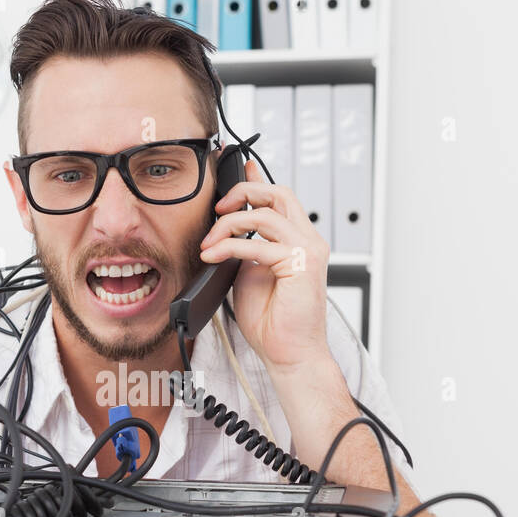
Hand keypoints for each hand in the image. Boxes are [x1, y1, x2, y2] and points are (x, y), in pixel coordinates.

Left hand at [199, 159, 332, 374]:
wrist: (289, 354)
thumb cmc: (273, 322)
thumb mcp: (249, 274)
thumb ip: (244, 248)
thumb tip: (225, 231)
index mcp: (298, 240)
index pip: (279, 197)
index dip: (257, 177)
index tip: (237, 162)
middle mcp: (308, 240)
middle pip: (278, 193)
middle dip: (242, 192)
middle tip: (217, 209)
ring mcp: (308, 250)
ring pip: (264, 214)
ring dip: (228, 225)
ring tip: (209, 244)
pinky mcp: (301, 264)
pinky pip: (258, 244)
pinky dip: (230, 247)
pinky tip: (213, 256)